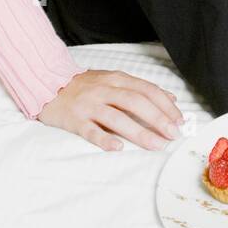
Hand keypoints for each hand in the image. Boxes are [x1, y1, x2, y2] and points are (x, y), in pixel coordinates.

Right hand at [37, 68, 184, 150]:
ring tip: (157, 145)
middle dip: (158, 119)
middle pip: (135, 102)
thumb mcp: (114, 80)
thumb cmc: (86, 86)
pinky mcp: (74, 120)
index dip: (165, 105)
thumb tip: (170, 99)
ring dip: (139, 132)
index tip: (180, 120)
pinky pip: (90, 131)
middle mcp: (104, 90)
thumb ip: (140, 88)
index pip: (146, 90)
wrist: (47, 84)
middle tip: (173, 134)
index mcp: (116, 79)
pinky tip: (119, 148)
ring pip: (117, 118)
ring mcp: (88, 105)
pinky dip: (105, 139)